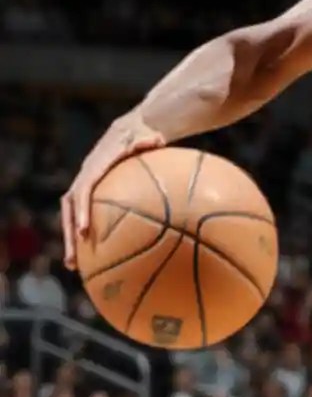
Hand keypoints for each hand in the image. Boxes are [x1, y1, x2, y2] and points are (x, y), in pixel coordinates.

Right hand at [61, 114, 165, 269]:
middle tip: (72, 258)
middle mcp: (84, 177)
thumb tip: (157, 141)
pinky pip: (83, 215)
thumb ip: (148, 140)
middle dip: (69, 233)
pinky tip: (96, 256)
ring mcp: (85, 185)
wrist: (129, 130)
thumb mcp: (146, 135)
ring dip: (70, 239)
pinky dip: (84, 234)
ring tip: (74, 266)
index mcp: (95, 166)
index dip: (82, 210)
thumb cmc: (141, 135)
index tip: (83, 230)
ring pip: (71, 215)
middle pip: (69, 209)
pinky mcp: (90, 193)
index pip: (84, 190)